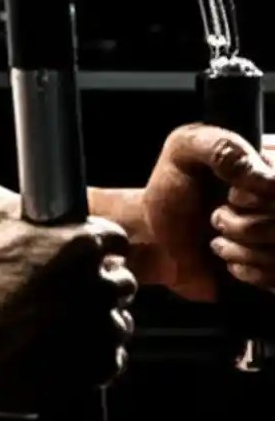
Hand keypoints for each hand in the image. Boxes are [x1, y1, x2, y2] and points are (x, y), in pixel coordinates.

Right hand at [0, 205, 135, 412]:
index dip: (98, 249)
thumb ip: (26, 212)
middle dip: (97, 285)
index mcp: (81, 245)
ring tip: (55, 327)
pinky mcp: (102, 364)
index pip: (115, 240)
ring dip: (95, 322)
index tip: (84, 258)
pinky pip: (109, 357)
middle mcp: (101, 285)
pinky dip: (90, 356)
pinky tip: (57, 351)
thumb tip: (38, 207)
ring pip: (116, 322)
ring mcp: (105, 328)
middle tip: (62, 295)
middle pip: (120, 282)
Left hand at [143, 124, 274, 301]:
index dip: (261, 197)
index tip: (232, 197)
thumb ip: (220, 147)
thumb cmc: (171, 189)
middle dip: (245, 226)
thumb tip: (268, 179)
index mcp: (272, 165)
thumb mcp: (184, 151)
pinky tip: (229, 261)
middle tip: (216, 219)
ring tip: (217, 241)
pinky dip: (250, 273)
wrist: (156, 237)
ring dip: (244, 252)